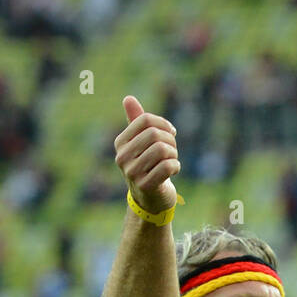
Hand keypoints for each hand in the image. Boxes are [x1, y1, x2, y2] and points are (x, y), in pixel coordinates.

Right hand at [114, 95, 179, 214]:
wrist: (150, 198)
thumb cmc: (148, 166)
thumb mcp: (141, 143)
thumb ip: (136, 121)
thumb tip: (128, 98)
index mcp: (120, 142)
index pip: (145, 120)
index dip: (164, 124)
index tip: (171, 133)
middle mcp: (122, 156)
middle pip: (155, 134)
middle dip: (170, 140)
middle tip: (173, 150)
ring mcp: (131, 172)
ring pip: (162, 150)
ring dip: (174, 154)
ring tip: (172, 160)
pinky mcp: (145, 186)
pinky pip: (168, 167)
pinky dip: (176, 167)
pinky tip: (173, 171)